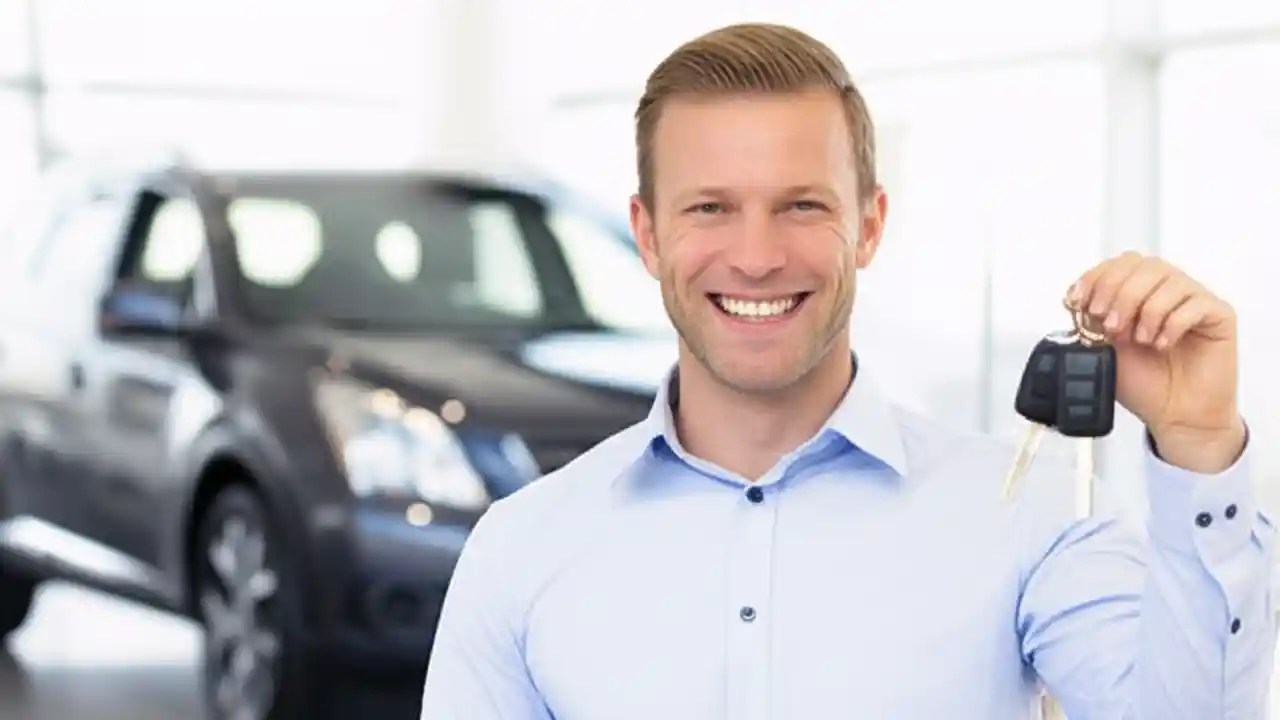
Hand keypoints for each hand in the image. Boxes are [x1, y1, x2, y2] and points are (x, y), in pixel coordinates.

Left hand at [1069, 252, 1244, 472]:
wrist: (1174, 416)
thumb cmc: (1144, 383)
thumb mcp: (1104, 348)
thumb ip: (1091, 320)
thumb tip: (1077, 298)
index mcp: (1139, 294)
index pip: (1121, 264)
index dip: (1097, 277)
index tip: (1079, 301)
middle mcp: (1166, 292)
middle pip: (1144, 266)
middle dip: (1120, 294)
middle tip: (1111, 327)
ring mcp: (1194, 301)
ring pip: (1170, 280)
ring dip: (1147, 311)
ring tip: (1141, 341)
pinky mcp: (1218, 316)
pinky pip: (1196, 303)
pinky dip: (1173, 324)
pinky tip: (1163, 345)